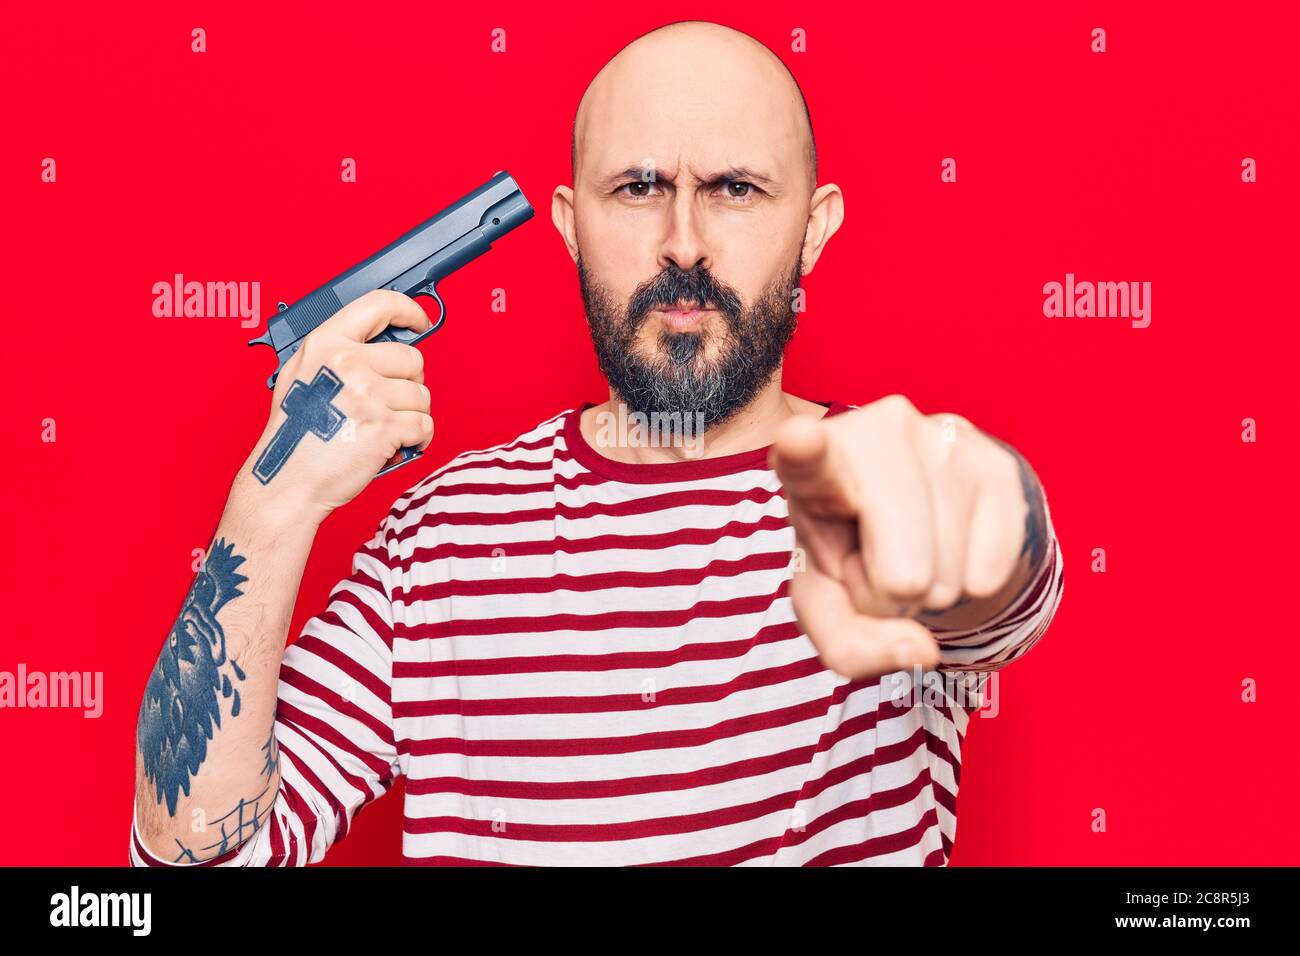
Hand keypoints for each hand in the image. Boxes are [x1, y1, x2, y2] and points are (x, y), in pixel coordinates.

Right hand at [235, 290, 433, 524]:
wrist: (288, 480)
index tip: (420, 321)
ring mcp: (367, 394)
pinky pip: (424, 425)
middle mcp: (347, 363)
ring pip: (422, 395)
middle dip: (410, 382)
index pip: (379, 304)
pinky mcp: (384, 426)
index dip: (409, 311)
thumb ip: (338, 353)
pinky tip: (395, 445)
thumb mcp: (302, 375)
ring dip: (411, 415)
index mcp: (326, 343)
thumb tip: (381, 343)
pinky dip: (417, 439)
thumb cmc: (295, 434)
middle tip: (391, 402)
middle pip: (412, 358)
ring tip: (385, 428)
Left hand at [769, 394, 1035, 679]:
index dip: (804, 451)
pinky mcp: (997, 465)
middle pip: (902, 577)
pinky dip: (972, 582)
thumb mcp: (827, 605)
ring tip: (909, 548)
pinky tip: (951, 543)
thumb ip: (847, 645)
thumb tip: (920, 650)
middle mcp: (878, 433)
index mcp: (810, 465)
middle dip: (891, 597)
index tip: (801, 438)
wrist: (916, 516)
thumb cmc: (851, 555)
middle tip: (877, 560)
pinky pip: (990, 571)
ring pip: (946, 579)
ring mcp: (942, 441)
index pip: (806, 459)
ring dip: (929, 590)